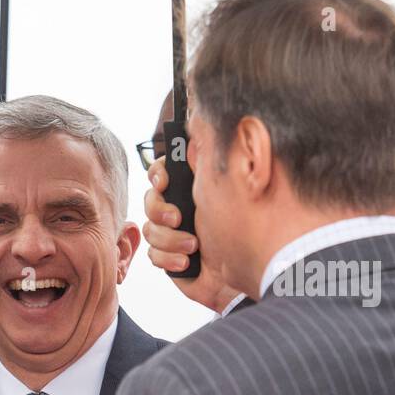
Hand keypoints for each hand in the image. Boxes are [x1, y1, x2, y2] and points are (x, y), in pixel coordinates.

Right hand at [142, 157, 238, 312]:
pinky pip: (152, 254)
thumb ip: (205, 156)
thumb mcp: (222, 185)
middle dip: (160, 210)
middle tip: (179, 218)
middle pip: (150, 200)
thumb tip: (196, 120)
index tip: (164, 182)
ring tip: (193, 246)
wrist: (244, 274)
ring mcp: (174, 233)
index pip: (163, 172)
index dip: (157, 175)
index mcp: (194, 187)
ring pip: (149, 229)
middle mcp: (182, 207)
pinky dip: (168, 259)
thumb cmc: (242, 230)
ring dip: (169, 239)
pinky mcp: (169, 258)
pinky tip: (187, 263)